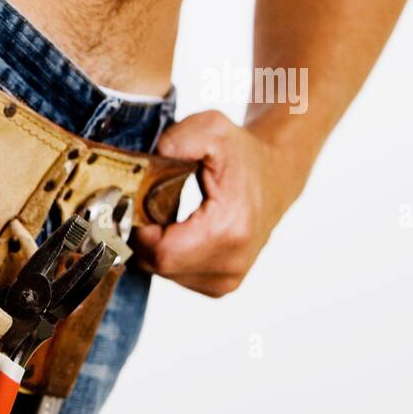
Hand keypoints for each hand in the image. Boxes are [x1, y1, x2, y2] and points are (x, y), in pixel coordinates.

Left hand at [131, 110, 302, 297]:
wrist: (277, 175)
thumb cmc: (242, 154)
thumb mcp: (212, 129)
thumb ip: (179, 138)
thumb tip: (154, 155)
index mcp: (229, 229)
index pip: (161, 252)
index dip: (138, 230)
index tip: (135, 206)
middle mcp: (232, 262)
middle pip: (158, 265)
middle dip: (143, 237)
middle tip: (145, 209)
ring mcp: (228, 278)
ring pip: (164, 273)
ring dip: (155, 247)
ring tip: (166, 218)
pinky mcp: (223, 285)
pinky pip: (177, 277)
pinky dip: (170, 256)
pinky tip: (180, 232)